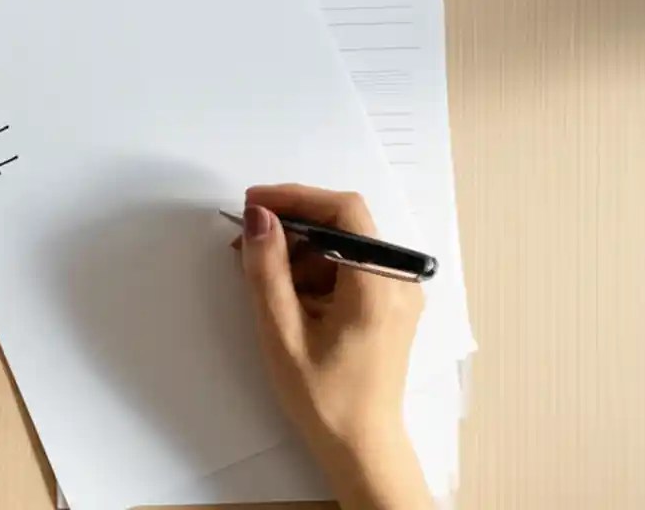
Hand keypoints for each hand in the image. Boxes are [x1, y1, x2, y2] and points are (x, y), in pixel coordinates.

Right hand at [238, 184, 430, 509]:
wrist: (360, 445)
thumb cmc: (323, 397)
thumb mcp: (282, 332)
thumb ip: (268, 270)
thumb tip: (259, 217)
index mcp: (378, 286)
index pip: (344, 210)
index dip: (297, 197)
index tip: (255, 203)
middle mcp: (398, 281)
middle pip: (343, 225)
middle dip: (292, 225)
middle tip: (246, 239)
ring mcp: (397, 294)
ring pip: (342, 246)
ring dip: (299, 250)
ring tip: (258, 273)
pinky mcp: (388, 306)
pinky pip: (349, 268)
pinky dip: (314, 270)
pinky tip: (284, 292)